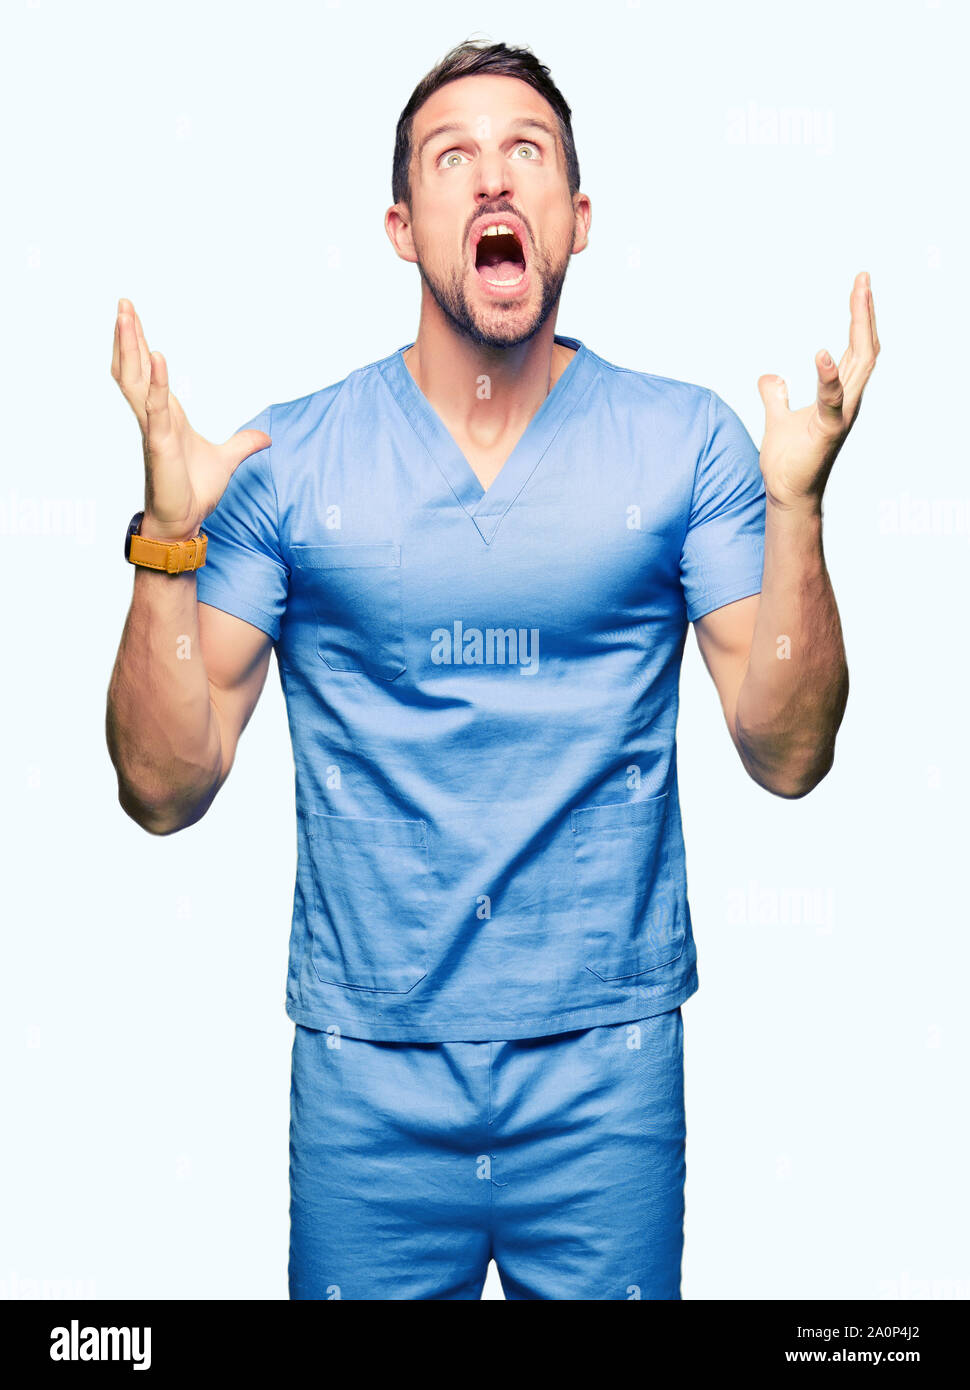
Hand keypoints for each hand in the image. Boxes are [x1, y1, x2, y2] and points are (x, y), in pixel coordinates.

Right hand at [110, 297, 270, 540]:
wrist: (184, 522)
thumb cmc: (194, 492)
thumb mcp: (227, 460)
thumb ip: (243, 444)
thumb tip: (266, 437)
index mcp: (165, 415)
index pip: (147, 371)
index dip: (138, 344)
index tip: (132, 316)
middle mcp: (153, 416)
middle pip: (134, 366)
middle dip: (128, 335)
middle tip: (123, 302)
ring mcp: (153, 428)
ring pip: (134, 379)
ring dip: (129, 346)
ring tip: (125, 315)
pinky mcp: (160, 443)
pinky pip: (156, 407)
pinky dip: (157, 382)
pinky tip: (158, 356)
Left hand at [756, 271, 879, 509]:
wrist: (786, 494)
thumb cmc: (789, 461)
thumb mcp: (777, 418)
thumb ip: (775, 396)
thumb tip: (769, 377)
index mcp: (840, 394)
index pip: (856, 348)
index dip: (859, 317)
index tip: (859, 286)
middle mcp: (847, 400)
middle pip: (866, 347)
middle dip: (865, 311)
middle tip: (864, 279)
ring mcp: (842, 414)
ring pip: (860, 364)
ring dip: (859, 327)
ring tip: (858, 295)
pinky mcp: (828, 431)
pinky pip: (832, 400)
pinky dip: (828, 376)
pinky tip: (822, 353)